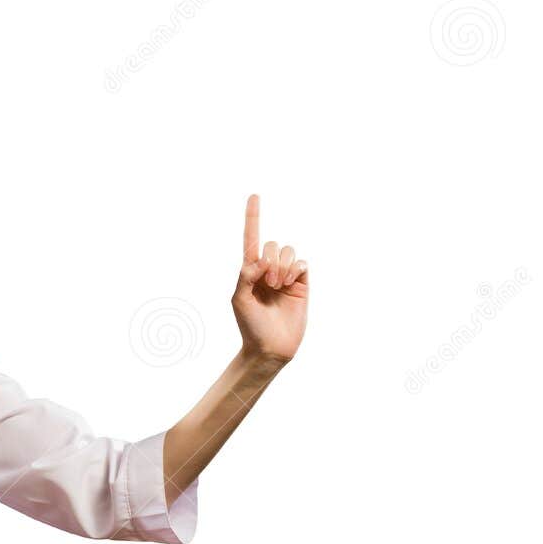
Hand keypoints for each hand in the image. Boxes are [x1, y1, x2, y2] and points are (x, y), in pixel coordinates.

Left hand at [231, 194, 308, 367]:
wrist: (270, 348)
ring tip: (279, 286)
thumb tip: (262, 259)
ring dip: (283, 266)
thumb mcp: (239, 299)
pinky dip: (297, 270)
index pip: (251, 239)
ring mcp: (287, 276)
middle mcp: (269, 270)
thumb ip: (246, 274)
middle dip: (271, 260)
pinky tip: (292, 284)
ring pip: (289, 251)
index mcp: (250, 271)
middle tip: (269, 283)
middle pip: (273, 244)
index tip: (254, 195)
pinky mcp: (302, 284)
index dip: (253, 217)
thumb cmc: (250, 326)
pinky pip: (303, 264)